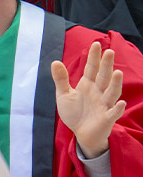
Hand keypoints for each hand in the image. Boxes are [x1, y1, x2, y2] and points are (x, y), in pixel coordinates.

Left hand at [52, 40, 124, 158]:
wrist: (81, 133)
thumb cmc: (75, 112)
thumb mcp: (64, 95)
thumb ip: (61, 79)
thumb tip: (55, 61)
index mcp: (87, 85)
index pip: (91, 69)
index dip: (94, 57)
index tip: (96, 44)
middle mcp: (98, 93)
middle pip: (103, 77)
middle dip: (106, 66)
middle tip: (109, 52)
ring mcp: (104, 105)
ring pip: (112, 92)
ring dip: (115, 84)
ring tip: (118, 72)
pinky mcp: (107, 118)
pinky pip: (113, 113)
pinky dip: (117, 108)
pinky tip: (120, 103)